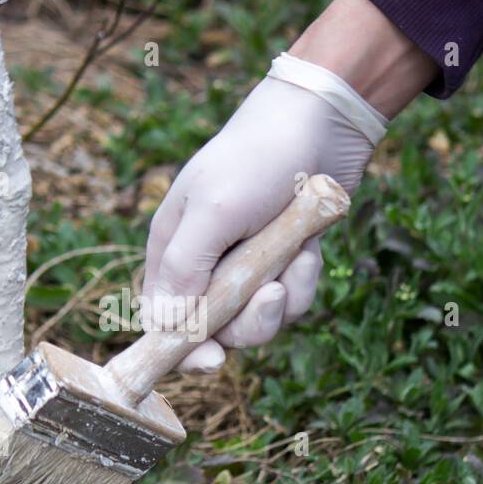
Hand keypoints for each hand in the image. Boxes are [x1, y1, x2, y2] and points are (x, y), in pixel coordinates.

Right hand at [141, 53, 384, 371]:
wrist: (321, 122)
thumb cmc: (256, 159)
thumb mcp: (213, 213)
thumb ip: (184, 270)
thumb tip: (164, 325)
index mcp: (171, 251)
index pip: (161, 320)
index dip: (181, 349)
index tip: (212, 361)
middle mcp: (205, 265)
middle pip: (217, 331)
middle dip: (250, 321)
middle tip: (271, 293)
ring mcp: (246, 267)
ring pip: (259, 321)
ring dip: (284, 297)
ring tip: (297, 255)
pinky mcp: (282, 264)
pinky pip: (291, 300)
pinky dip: (304, 278)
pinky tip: (311, 245)